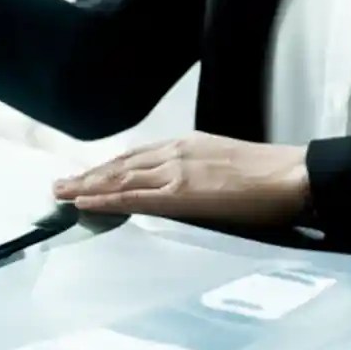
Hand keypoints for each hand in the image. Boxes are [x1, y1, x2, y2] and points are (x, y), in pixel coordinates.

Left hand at [52, 132, 310, 225]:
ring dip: (85, 187)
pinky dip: (104, 200)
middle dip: (87, 176)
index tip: (87, 174)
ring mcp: (174, 173)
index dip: (108, 167)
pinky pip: (133, 198)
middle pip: (119, 166)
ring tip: (60, 194)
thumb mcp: (225, 161)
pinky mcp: (180, 195)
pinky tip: (84, 203)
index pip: (136, 156)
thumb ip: (200, 170)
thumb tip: (190, 184)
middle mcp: (174, 154)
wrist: (292, 175)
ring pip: (119, 180)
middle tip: (58, 184)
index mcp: (186, 145)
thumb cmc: (269, 174)